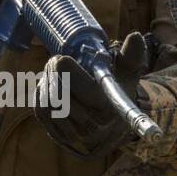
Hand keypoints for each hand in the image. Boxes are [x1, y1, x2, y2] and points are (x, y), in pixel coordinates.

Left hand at [35, 31, 155, 157]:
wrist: (116, 127)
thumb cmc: (120, 92)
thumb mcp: (128, 75)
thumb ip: (132, 56)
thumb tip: (135, 37)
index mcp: (106, 106)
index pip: (68, 77)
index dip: (60, 65)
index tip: (60, 59)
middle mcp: (91, 126)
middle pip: (55, 90)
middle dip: (51, 72)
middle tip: (54, 63)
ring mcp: (75, 136)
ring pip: (46, 102)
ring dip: (45, 84)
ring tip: (52, 75)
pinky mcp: (61, 138)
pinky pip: (40, 112)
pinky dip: (40, 96)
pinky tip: (48, 88)